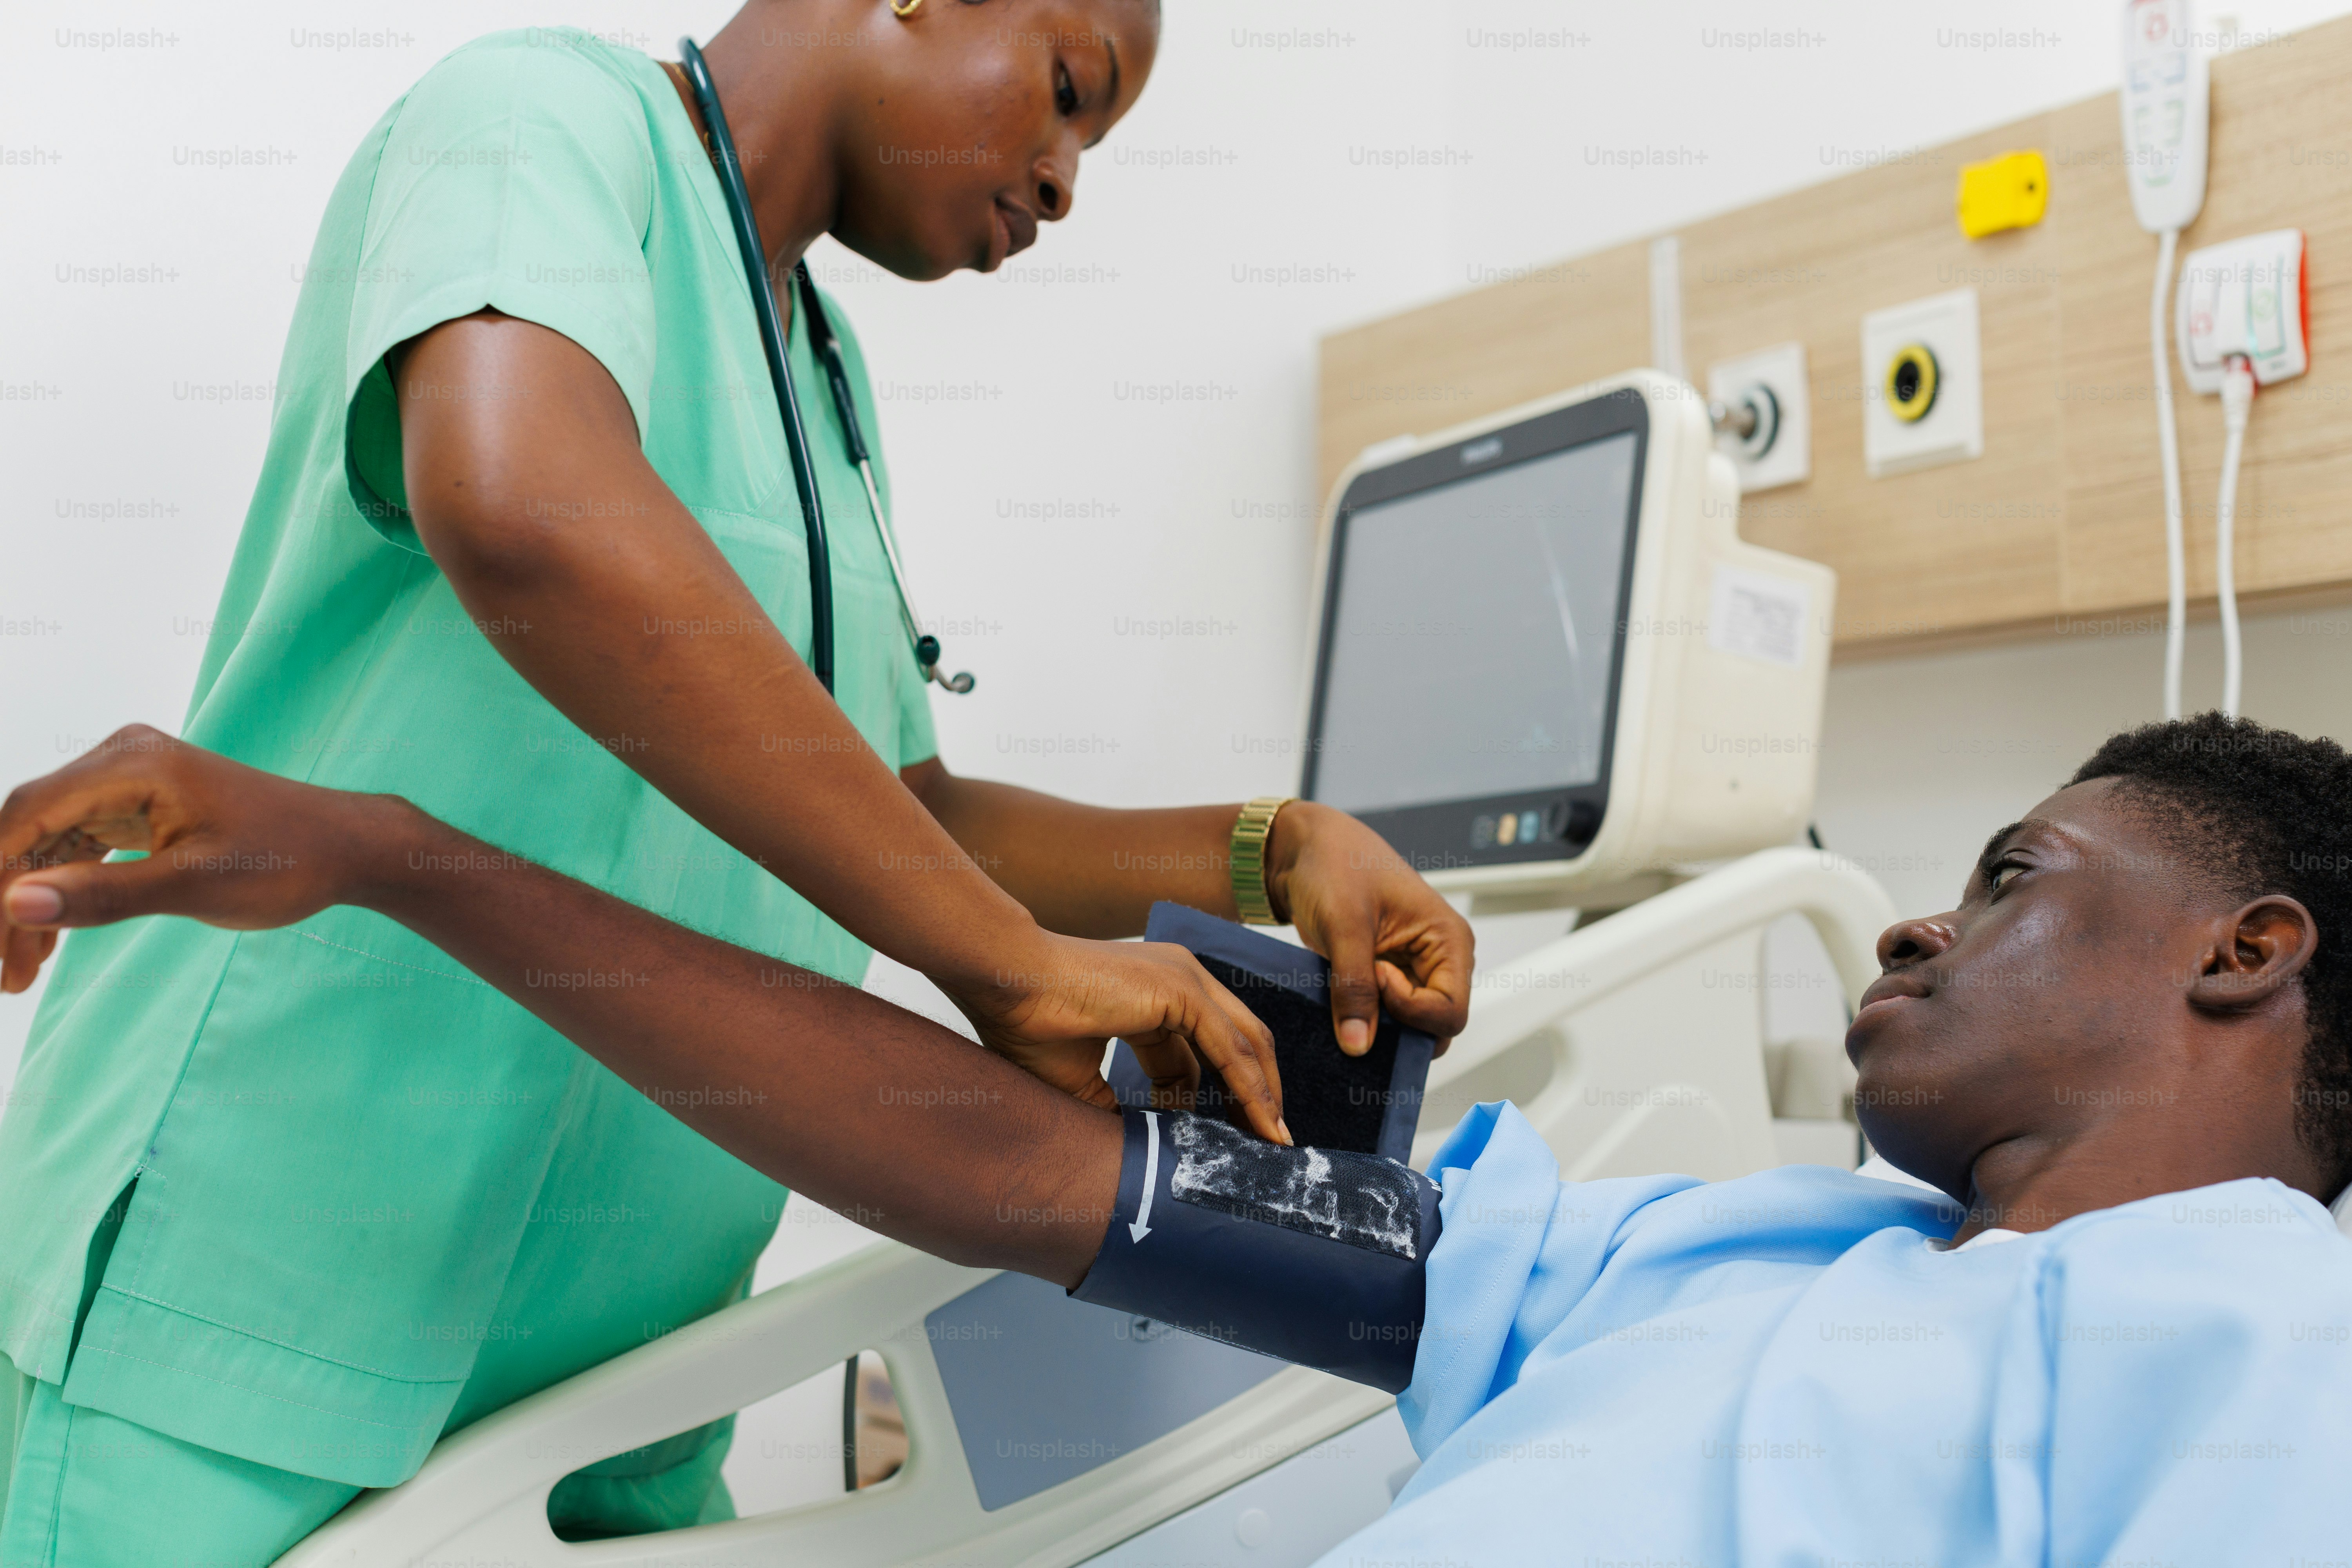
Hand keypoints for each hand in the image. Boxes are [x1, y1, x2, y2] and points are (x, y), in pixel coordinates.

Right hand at [0, 725, 387, 991]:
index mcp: (131, 764)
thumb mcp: (193, 886)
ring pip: (49, 842)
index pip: (25, 819)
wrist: (344, 845)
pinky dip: (63, 889)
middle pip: (28, 830)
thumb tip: (15, 904)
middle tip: (3, 976)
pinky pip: (79, 843)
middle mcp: (121, 759)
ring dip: (28, 904)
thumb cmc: (285, 861)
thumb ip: (104, 895)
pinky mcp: (139, 801)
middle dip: (6, 902)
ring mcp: (128, 778)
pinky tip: (47, 942)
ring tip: (18, 975)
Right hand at [946, 932, 1288, 1144]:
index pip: (1202, 1051)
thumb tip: (1137, 1154)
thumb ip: (1115, 1109)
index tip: (1230, 1138)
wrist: (1005, 981)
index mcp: (1153, 996)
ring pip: (1245, 1043)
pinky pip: (1230, 1047)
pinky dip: (1250, 1088)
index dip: (1219, 1096)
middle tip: (1267, 1143)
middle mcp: (1177, 980)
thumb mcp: (1079, 1081)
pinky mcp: (1182, 989)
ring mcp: (1183, 979)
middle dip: (1257, 1094)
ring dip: (1263, 1095)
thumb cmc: (1027, 1024)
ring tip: (1273, 1142)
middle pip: (1237, 1042)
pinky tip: (1261, 1123)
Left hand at [1264, 801, 1474, 1056]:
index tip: (1373, 976)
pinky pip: (1384, 1017)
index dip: (1410, 1012)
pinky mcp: (1387, 978)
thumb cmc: (1334, 865)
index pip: (1450, 1012)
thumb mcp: (1344, 925)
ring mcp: (1414, 971)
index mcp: (1449, 940)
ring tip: (1345, 995)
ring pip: (1408, 1028)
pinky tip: (1340, 1004)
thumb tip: (1358, 1046)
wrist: (1303, 849)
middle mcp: (1440, 960)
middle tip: (1356, 992)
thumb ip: (1353, 987)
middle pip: (1435, 1028)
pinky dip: (1363, 1018)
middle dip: (1395, 1027)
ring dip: (1377, 1026)